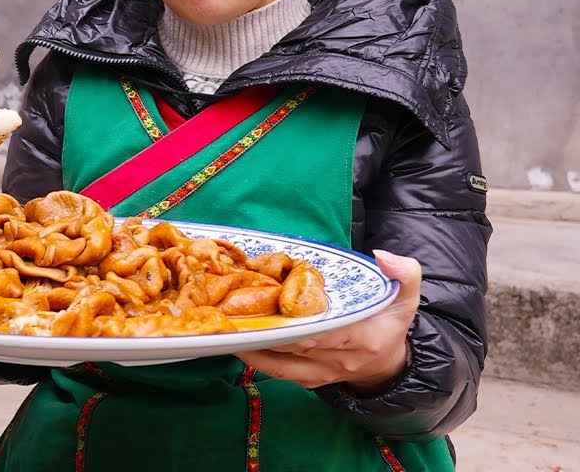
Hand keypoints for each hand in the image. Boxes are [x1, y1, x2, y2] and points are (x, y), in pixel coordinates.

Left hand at [235, 249, 420, 391]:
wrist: (390, 362)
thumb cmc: (391, 322)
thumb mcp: (406, 295)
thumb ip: (404, 272)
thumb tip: (382, 255)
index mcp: (365, 339)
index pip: (330, 335)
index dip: (302, 328)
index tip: (276, 312)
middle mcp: (343, 361)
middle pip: (299, 349)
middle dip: (269, 332)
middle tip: (238, 315)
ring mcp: (325, 374)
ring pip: (284, 367)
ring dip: (255, 351)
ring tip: (229, 332)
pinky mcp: (311, 381)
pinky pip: (282, 374)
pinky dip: (259, 361)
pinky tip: (239, 344)